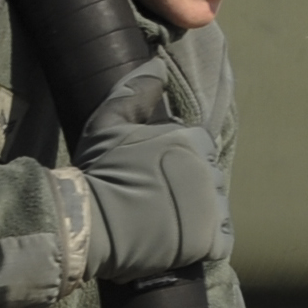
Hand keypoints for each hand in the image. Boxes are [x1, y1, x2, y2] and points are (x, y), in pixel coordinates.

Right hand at [77, 55, 220, 279]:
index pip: (198, 147)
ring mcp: (211, 209)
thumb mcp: (108, 123)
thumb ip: (136, 90)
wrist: (89, 224)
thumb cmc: (99, 172)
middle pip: (207, 179)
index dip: (173, 160)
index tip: (149, 173)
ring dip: (195, 215)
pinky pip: (218, 242)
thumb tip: (158, 64)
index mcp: (192, 141)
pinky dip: (203, 243)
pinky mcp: (209, 243)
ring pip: (214, 209)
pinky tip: (176, 241)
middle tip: (152, 200)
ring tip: (163, 223)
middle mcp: (209, 172)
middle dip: (186, 188)